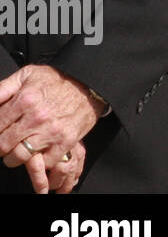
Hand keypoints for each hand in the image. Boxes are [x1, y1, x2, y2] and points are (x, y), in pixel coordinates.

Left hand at [0, 65, 103, 191]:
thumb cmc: (56, 80)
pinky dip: (39, 161)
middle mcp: (37, 117)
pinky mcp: (66, 141)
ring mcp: (52, 131)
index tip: (0, 132)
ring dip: (15, 157)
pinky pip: (45, 162)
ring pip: (20, 156)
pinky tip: (39, 152)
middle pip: (4, 145)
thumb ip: (3, 88)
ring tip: (18, 151)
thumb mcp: (27, 75)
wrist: (90, 84)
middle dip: (1, 146)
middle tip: (6, 142)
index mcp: (25, 100)